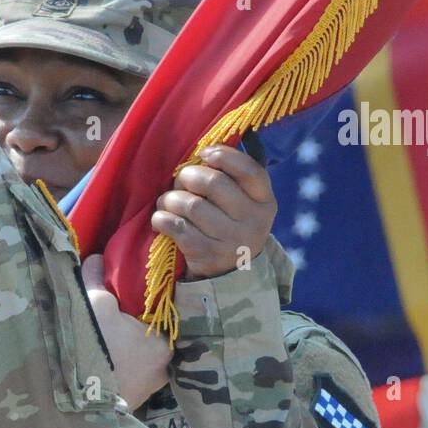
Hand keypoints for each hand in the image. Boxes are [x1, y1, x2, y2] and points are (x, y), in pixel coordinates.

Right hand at [82, 254, 171, 410]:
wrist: (76, 402)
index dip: (144, 302)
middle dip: (135, 326)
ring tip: (107, 336)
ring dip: (128, 348)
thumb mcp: (94, 303)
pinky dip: (122, 365)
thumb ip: (96, 277)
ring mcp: (151, 388)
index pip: (160, 313)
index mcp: (165, 342)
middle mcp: (166, 367)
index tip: (129, 294)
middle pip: (150, 336)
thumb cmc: (93, 347)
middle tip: (115, 315)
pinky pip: (132, 374)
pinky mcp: (134, 400)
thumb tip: (96, 257)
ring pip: (141, 357)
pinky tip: (105, 358)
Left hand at [151, 144, 275, 279]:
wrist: (229, 274)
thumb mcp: (245, 204)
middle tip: (180, 181)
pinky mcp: (206, 255)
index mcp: (265, 203)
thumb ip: (233, 180)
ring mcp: (230, 241)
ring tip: (167, 201)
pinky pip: (175, 226)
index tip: (205, 153)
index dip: (225, 156)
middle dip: (188, 176)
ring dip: (170, 198)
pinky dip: (162, 218)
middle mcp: (253, 222)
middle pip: (213, 183)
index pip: (250, 171)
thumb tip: (204, 152)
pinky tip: (162, 219)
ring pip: (190, 204)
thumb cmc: (230, 225)